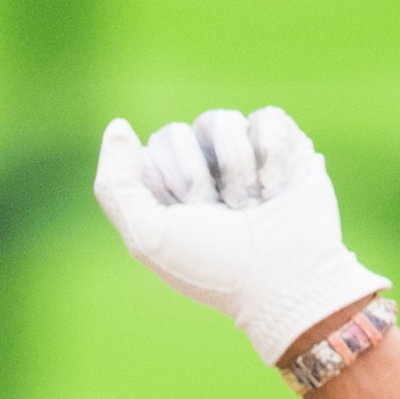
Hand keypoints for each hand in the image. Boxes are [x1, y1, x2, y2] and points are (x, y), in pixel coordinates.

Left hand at [94, 107, 385, 370]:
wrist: (282, 280)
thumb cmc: (213, 266)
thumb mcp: (148, 237)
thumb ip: (116, 185)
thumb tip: (118, 125)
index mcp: (167, 191)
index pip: (154, 148)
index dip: (172, 181)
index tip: (188, 219)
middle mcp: (202, 167)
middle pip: (179, 132)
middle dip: (197, 180)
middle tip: (220, 216)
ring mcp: (242, 153)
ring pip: (222, 121)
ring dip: (235, 173)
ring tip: (250, 207)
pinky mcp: (283, 144)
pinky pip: (267, 118)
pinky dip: (271, 156)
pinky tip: (276, 189)